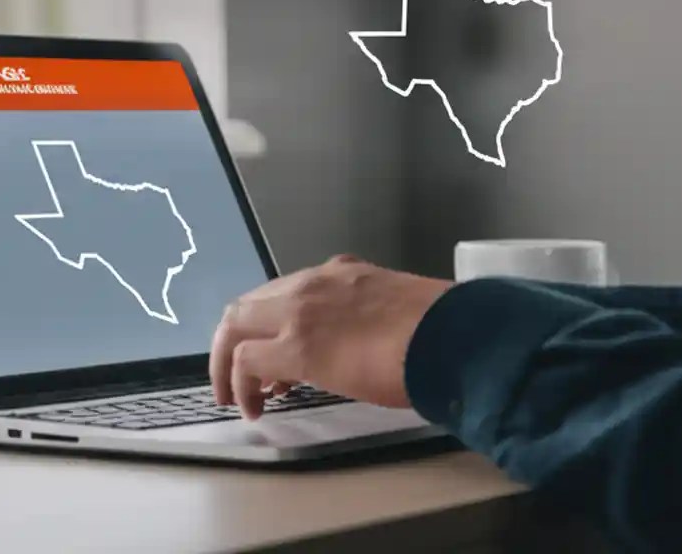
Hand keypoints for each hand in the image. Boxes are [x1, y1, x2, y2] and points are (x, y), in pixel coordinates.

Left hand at [209, 255, 452, 418]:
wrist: (452, 336)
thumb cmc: (441, 330)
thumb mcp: (399, 311)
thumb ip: (372, 320)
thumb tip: (372, 349)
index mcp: (344, 274)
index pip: (288, 292)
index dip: (273, 325)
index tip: (277, 356)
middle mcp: (315, 283)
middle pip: (249, 304)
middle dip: (236, 339)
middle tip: (242, 375)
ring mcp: (301, 310)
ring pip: (235, 325)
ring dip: (228, 361)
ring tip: (237, 396)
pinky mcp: (296, 346)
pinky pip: (245, 361)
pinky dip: (240, 384)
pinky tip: (253, 407)